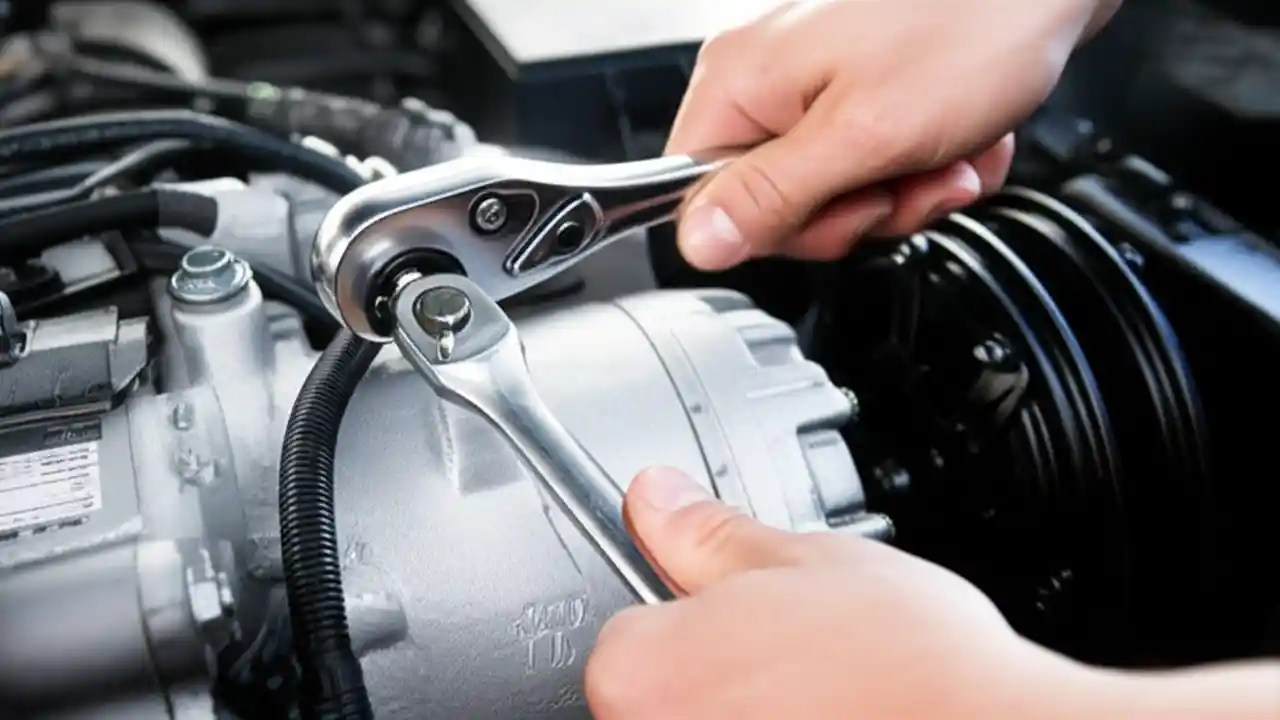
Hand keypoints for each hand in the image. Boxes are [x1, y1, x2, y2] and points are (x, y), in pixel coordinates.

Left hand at [584, 467, 1279, 718]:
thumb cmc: (906, 663)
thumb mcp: (802, 560)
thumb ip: (707, 534)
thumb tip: (656, 498)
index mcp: (640, 671)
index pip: (627, 629)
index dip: (691, 614)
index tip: (736, 614)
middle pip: (658, 691)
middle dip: (715, 666)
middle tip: (790, 656)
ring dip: (747, 707)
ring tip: (820, 696)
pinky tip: (831, 718)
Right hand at [666, 0, 1122, 269]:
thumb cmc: (970, 24)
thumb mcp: (862, 136)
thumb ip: (772, 196)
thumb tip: (698, 244)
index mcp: (740, 82)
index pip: (705, 201)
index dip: (780, 228)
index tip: (843, 207)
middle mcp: (766, 77)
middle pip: (780, 205)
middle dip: (863, 207)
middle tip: (907, 176)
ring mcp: (817, 80)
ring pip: (839, 194)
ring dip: (909, 189)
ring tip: (949, 153)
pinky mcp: (865, 85)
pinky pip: (878, 164)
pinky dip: (931, 164)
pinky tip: (964, 138)